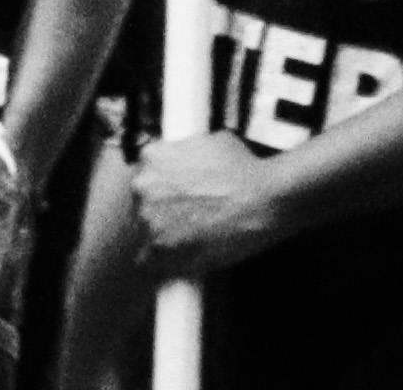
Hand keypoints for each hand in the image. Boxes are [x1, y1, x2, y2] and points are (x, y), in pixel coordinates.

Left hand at [131, 131, 288, 278]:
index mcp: (153, 156)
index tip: (172, 189)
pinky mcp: (159, 254)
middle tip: (185, 211)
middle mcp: (144, 188)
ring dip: (161, 232)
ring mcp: (149, 222)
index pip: (144, 170)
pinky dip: (161, 261)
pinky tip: (179, 256)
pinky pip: (147, 261)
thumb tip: (187, 158)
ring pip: (144, 230)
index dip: (160, 181)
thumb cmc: (242, 170)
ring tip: (189, 233)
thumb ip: (187, 150)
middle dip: (160, 206)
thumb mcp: (212, 140)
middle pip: (141, 200)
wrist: (261, 201)